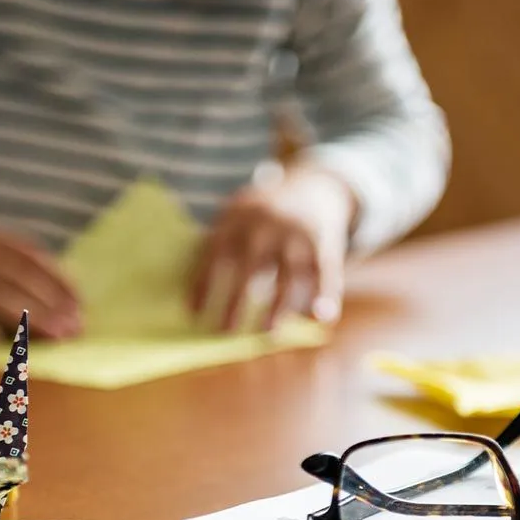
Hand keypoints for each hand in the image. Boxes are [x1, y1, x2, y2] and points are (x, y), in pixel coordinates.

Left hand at [188, 164, 356, 332]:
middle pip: (250, 265)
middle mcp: (268, 222)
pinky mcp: (324, 242)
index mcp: (238, 215)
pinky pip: (324, 272)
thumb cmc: (264, 216)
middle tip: (224, 332)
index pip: (216, 251)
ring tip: (267, 334)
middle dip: (235, 301)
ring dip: (278, 306)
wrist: (312, 184)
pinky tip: (319, 318)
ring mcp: (298, 232)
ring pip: (289, 273)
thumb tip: (199, 301)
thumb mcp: (240, 215)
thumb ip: (223, 245)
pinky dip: (325, 296)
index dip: (203, 282)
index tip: (193, 312)